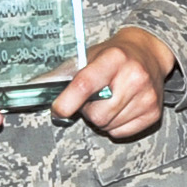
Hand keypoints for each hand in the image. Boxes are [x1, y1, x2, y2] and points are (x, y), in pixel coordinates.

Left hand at [56, 27, 171, 137]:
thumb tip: (33, 87)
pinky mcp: (154, 113)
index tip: (58, 110)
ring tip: (109, 100)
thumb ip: (63, 74)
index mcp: (114, 58)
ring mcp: (147, 96)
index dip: (68, 102)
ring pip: (108, 127)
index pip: (85, 85)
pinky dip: (115, 125)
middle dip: (89, 111)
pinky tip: (120, 108)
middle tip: (94, 98)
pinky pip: (121, 133)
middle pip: (97, 114)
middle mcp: (134, 76)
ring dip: (102, 118)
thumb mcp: (89, 56)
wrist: (149, 53)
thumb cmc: (115, 56)